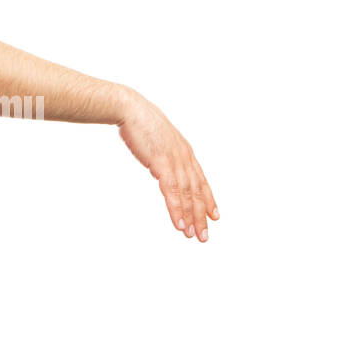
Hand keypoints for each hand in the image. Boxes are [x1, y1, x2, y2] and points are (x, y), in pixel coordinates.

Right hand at [117, 91, 219, 241]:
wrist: (131, 109)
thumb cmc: (140, 123)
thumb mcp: (157, 141)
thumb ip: (163, 155)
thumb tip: (161, 165)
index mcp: (184, 152)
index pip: (200, 181)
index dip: (208, 199)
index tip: (214, 216)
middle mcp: (184, 158)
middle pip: (197, 191)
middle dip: (201, 215)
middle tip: (204, 236)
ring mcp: (175, 160)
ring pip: (187, 194)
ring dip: (190, 217)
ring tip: (192, 235)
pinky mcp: (162, 163)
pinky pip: (172, 191)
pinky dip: (177, 209)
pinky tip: (179, 223)